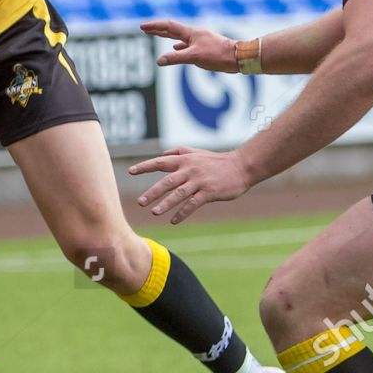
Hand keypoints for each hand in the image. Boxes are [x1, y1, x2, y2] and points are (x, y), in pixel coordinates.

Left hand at [128, 147, 252, 222]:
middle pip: (167, 182)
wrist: (241, 166)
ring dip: (165, 204)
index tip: (130, 172)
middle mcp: (189, 170)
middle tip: (140, 202)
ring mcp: (199, 181)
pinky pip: (193, 204)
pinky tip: (174, 220)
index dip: (145, 166)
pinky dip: (183, 212)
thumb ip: (180, 151)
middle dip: (152, 192)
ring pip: (178, 194)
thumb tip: (164, 153)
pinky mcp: (209, 192)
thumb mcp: (198, 152)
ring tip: (154, 212)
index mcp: (184, 160)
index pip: (160, 162)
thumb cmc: (218, 161)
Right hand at [140, 20, 238, 71]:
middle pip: (172, 29)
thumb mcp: (195, 57)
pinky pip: (187, 45)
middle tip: (145, 28)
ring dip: (167, 36)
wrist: (238, 57)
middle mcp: (194, 35)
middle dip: (158, 29)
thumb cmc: (218, 55)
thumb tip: (159, 60)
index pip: (168, 27)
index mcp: (191, 33)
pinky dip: (178, 46)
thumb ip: (176, 58)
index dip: (154, 26)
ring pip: (179, 37)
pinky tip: (177, 49)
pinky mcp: (205, 48)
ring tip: (157, 35)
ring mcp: (200, 41)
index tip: (142, 26)